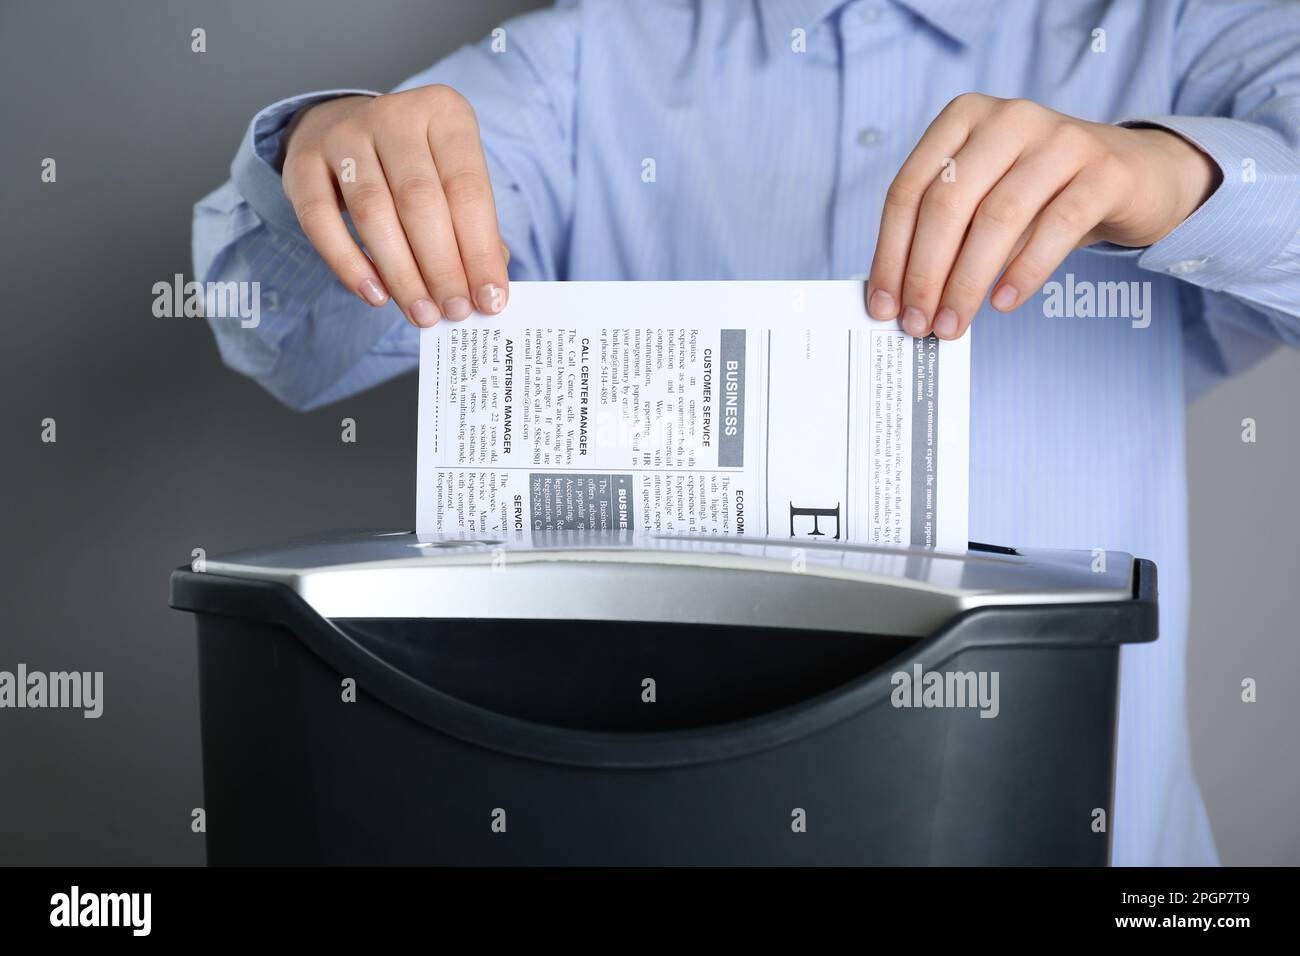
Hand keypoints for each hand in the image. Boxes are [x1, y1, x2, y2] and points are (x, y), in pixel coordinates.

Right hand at [281, 86, 509, 326]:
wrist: (343, 126)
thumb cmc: (416, 166)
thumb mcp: (453, 180)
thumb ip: (474, 230)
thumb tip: (486, 291)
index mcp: (444, 113)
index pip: (468, 189)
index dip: (480, 251)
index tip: (490, 300)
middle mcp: (393, 115)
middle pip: (420, 202)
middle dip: (442, 267)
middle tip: (454, 312)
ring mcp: (344, 133)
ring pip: (373, 213)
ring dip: (401, 273)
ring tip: (421, 313)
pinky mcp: (302, 160)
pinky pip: (321, 220)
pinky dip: (349, 264)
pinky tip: (375, 296)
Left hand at [866, 93, 1219, 338]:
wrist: (1136, 175)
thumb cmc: (1042, 194)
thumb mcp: (984, 199)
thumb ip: (944, 234)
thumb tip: (900, 298)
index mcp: (963, 118)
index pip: (908, 191)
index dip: (890, 254)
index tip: (882, 306)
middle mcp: (1008, 118)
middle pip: (947, 204)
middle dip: (925, 273)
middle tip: (918, 323)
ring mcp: (1060, 138)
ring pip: (998, 217)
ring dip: (967, 281)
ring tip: (953, 324)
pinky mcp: (1104, 170)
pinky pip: (1056, 226)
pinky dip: (1025, 271)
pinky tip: (1003, 302)